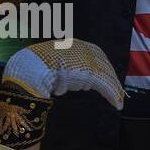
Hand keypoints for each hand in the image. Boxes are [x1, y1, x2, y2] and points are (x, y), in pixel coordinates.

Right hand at [3, 39, 124, 108]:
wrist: (32, 67)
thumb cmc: (36, 66)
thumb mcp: (52, 63)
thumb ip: (62, 67)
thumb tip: (64, 80)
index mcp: (75, 45)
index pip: (96, 55)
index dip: (103, 67)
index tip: (107, 76)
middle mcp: (84, 50)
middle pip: (104, 65)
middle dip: (111, 78)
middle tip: (117, 91)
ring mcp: (88, 61)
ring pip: (106, 76)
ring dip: (113, 90)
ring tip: (117, 100)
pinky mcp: (91, 74)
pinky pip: (105, 86)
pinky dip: (113, 95)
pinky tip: (117, 104)